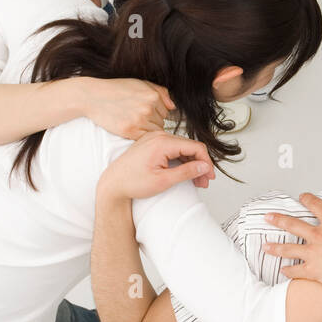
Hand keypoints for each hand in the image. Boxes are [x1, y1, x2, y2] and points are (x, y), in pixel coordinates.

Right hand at [83, 78, 174, 139]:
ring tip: (133, 122)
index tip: (144, 111)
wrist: (93, 96)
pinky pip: (144, 138)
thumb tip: (173, 106)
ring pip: (154, 132)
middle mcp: (148, 108)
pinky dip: (139, 136)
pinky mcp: (130, 131)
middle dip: (152, 122)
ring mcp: (139, 120)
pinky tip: (130, 128)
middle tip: (137, 117)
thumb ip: (160, 92)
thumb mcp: (140, 83)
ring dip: (146, 129)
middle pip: (161, 122)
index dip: (156, 113)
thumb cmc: (116, 89)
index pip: (166, 111)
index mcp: (153, 96)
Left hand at [97, 131, 216, 201]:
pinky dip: (181, 160)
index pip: (195, 147)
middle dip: (200, 164)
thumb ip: (187, 172)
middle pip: (190, 146)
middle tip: (204, 182)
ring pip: (182, 147)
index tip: (209, 176)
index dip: (207, 162)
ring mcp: (154, 138)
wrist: (112, 184)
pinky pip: (173, 148)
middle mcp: (158, 136)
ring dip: (191, 163)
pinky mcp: (151, 143)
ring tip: (196, 180)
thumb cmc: (132, 183)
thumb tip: (205, 167)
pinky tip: (184, 172)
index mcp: (162, 142)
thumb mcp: (163, 181)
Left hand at [262, 191, 321, 291]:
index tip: (302, 197)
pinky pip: (296, 270)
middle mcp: (319, 235)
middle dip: (278, 220)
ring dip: (275, 247)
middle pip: (293, 225)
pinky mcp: (314, 271)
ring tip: (265, 246)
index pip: (315, 205)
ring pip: (289, 249)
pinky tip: (282, 270)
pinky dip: (288, 270)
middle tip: (268, 217)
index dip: (307, 199)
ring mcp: (314, 253)